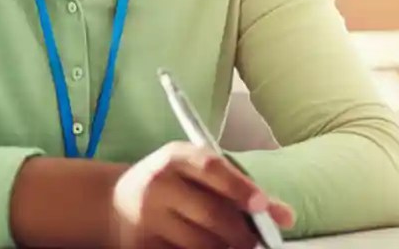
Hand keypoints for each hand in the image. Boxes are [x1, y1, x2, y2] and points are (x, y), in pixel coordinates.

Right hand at [108, 142, 293, 248]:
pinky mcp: (143, 248)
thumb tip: (285, 216)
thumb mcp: (195, 173)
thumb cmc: (170, 185)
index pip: (211, 168)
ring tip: (231, 244)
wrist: (112, 203)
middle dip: (242, 232)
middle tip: (256, 241)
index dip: (240, 187)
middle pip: (211, 214)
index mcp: (175, 158)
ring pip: (202, 245)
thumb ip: (239, 188)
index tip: (263, 206)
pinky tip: (208, 247)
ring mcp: (148, 219)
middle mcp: (158, 185)